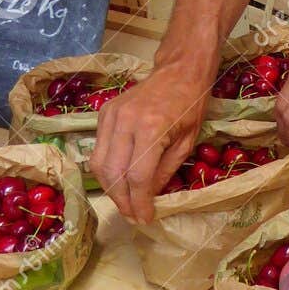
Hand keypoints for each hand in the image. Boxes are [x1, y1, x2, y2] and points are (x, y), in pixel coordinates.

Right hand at [91, 61, 210, 224]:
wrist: (178, 71)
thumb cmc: (190, 105)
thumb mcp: (186, 143)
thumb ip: (165, 172)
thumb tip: (149, 198)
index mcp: (151, 128)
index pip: (137, 176)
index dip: (139, 203)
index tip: (145, 218)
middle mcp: (125, 121)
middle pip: (113, 173)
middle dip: (122, 201)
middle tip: (133, 217)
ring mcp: (110, 115)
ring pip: (99, 163)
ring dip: (110, 189)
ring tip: (125, 203)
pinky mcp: (103, 113)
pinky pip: (98, 149)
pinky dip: (107, 170)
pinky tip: (119, 180)